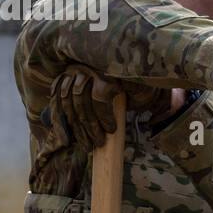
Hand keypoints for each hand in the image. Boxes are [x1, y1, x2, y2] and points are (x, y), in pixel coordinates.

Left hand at [43, 66, 179, 149]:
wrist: (154, 74)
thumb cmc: (128, 86)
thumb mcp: (101, 95)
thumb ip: (83, 105)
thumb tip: (66, 126)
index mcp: (72, 71)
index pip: (58, 98)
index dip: (60, 121)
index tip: (65, 141)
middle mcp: (78, 66)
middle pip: (70, 102)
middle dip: (79, 129)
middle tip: (88, 146)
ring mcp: (92, 68)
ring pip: (82, 103)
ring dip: (91, 127)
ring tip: (100, 141)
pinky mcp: (107, 73)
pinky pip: (99, 101)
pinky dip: (104, 118)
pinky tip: (111, 129)